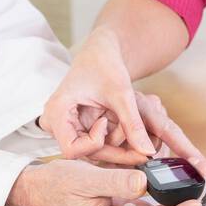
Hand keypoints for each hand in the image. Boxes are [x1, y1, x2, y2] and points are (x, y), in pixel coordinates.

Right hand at [5, 159, 201, 205]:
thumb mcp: (85, 179)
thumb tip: (144, 182)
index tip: (191, 204)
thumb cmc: (56, 187)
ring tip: (191, 187)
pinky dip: (161, 196)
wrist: (40, 187)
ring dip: (173, 205)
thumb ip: (116, 182)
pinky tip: (170, 184)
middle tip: (199, 191)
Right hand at [38, 26, 205, 173]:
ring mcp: (67, 128)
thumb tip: (148, 152)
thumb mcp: (121, 93)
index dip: (94, 144)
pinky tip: (135, 140)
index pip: (71, 149)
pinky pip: (97, 144)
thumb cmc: (104, 63)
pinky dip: (116, 143)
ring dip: (118, 149)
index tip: (107, 122)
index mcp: (57, 112)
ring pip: (93, 151)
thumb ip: (133, 123)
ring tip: (141, 141)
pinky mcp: (79, 129)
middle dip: (115, 153)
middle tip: (145, 152)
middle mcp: (57, 124)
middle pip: (85, 153)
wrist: (101, 52)